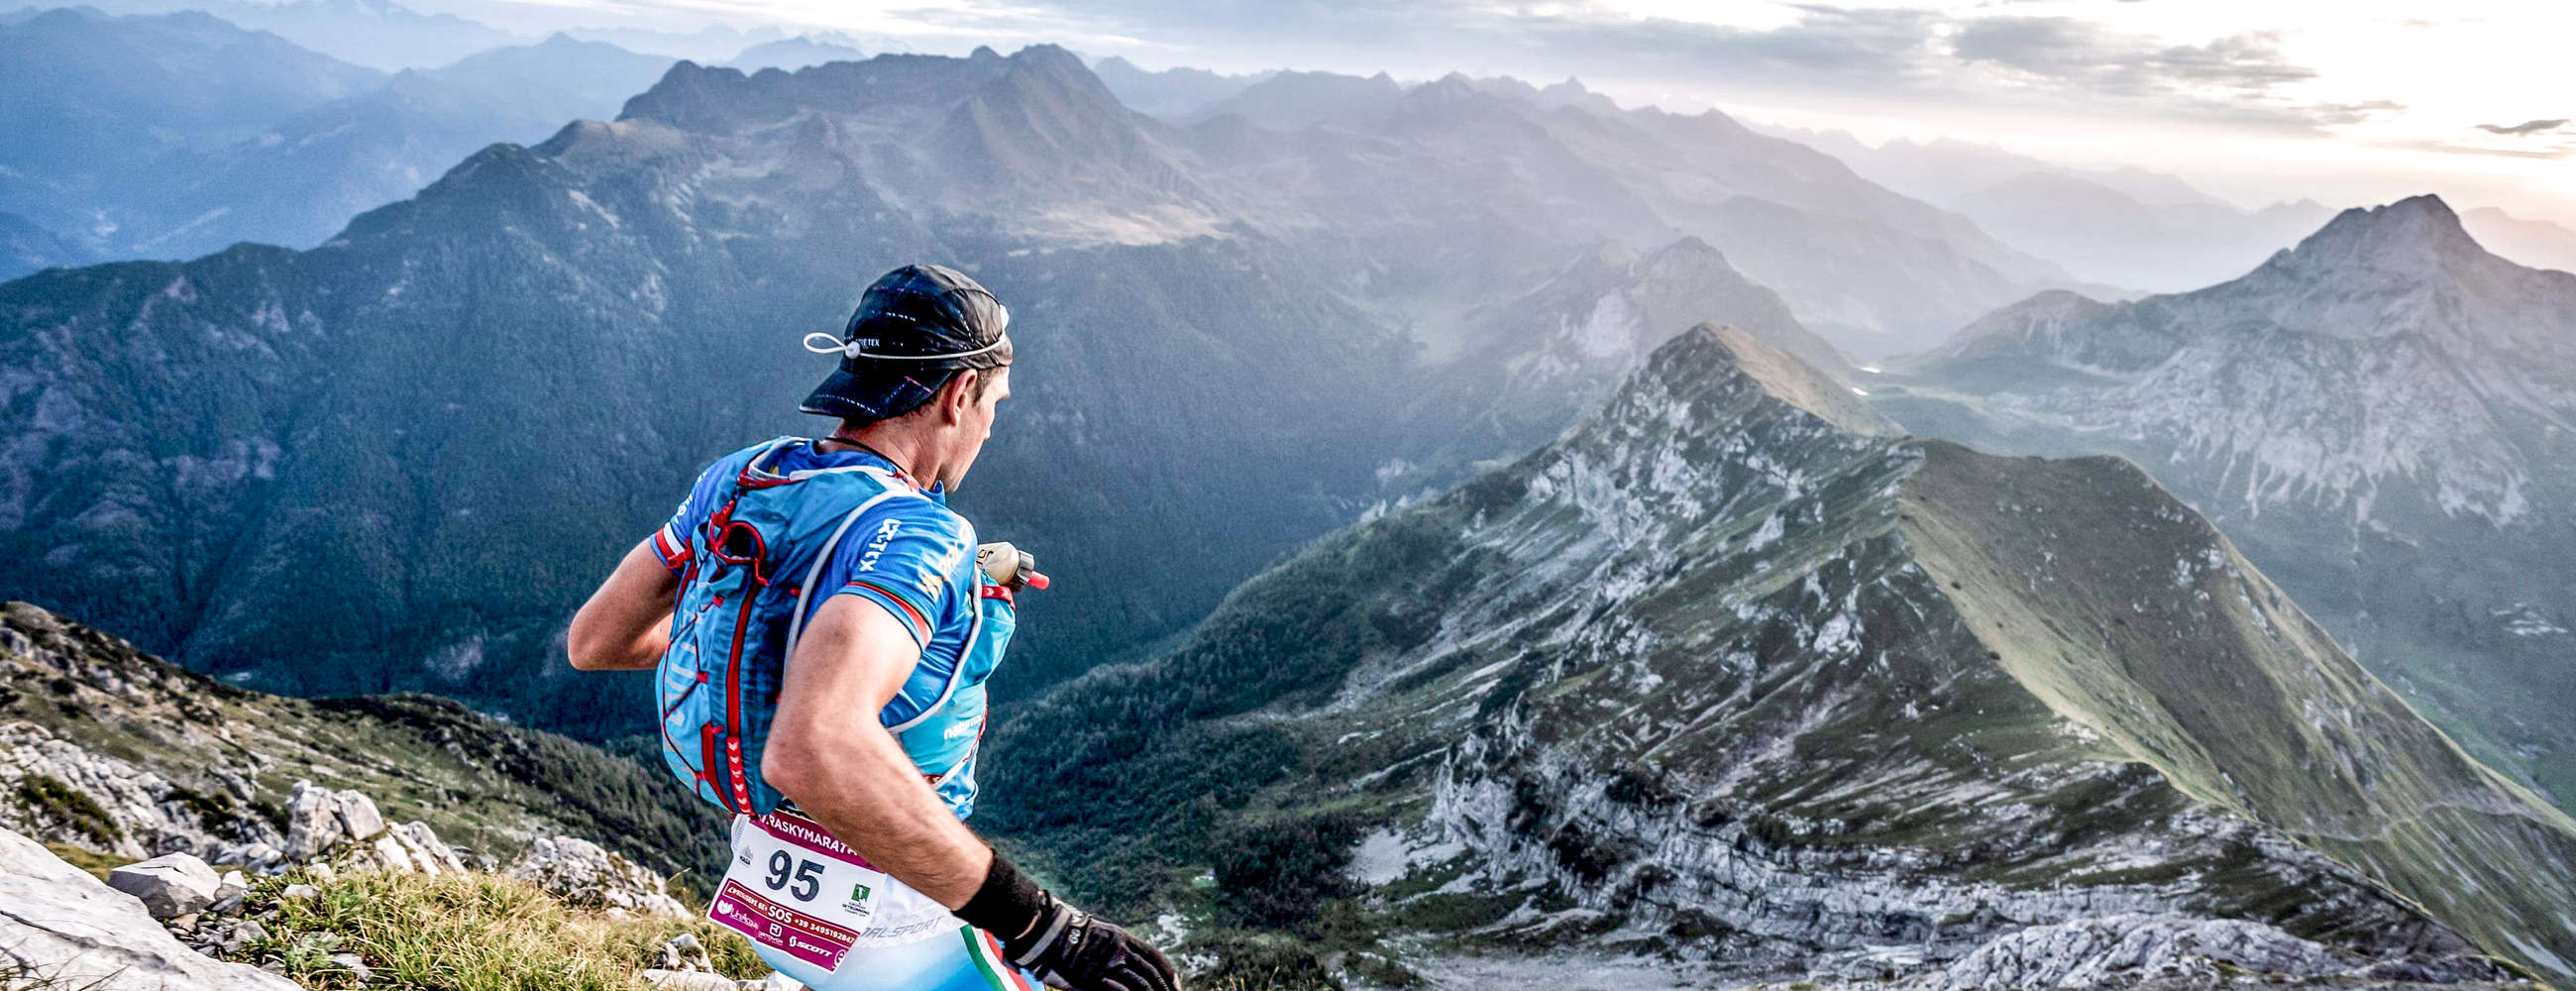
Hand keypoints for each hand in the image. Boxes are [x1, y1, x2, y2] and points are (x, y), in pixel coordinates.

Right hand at [1003, 898, 1177, 990]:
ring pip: (1140, 984)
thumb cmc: (1071, 934)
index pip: (1154, 956)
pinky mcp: (1093, 977)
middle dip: (1164, 989)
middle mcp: (1119, 950)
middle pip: (1150, 973)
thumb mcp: (1100, 934)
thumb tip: (1131, 960)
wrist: (1048, 931)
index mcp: (1123, 938)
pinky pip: (1119, 990)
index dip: (1168, 972)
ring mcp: (1107, 964)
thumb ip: (1116, 947)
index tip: (1176, 984)